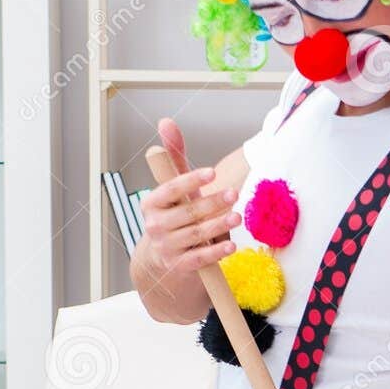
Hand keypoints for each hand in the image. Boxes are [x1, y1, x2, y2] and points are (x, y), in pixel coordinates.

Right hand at [132, 119, 242, 322]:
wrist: (162, 262)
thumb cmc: (174, 218)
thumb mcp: (173, 191)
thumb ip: (174, 159)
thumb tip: (166, 121)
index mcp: (151, 204)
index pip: (170, 189)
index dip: (190, 180)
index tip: (212, 172)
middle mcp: (155, 226)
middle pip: (187, 213)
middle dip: (212, 203)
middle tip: (234, 193)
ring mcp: (167, 248)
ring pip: (196, 235)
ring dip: (218, 225)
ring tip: (238, 216)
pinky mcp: (179, 267)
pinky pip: (200, 259)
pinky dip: (216, 252)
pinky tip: (231, 245)